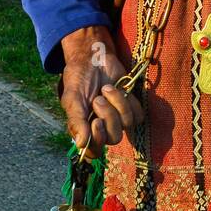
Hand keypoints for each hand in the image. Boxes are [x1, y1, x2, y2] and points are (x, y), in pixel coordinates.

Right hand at [58, 25, 143, 156]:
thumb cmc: (79, 79)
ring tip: (106, 88)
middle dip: (108, 116)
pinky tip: (118, 87)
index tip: (96, 122)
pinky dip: (129, 100)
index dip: (98, 142)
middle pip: (114, 138)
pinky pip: (138, 114)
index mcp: (85, 129)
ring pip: (127, 124)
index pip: (94, 152)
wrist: (93, 59)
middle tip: (98, 99)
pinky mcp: (131, 107)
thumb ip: (76, 121)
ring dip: (117, 103)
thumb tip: (81, 144)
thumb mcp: (72, 99)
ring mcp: (118, 118)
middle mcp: (102, 127)